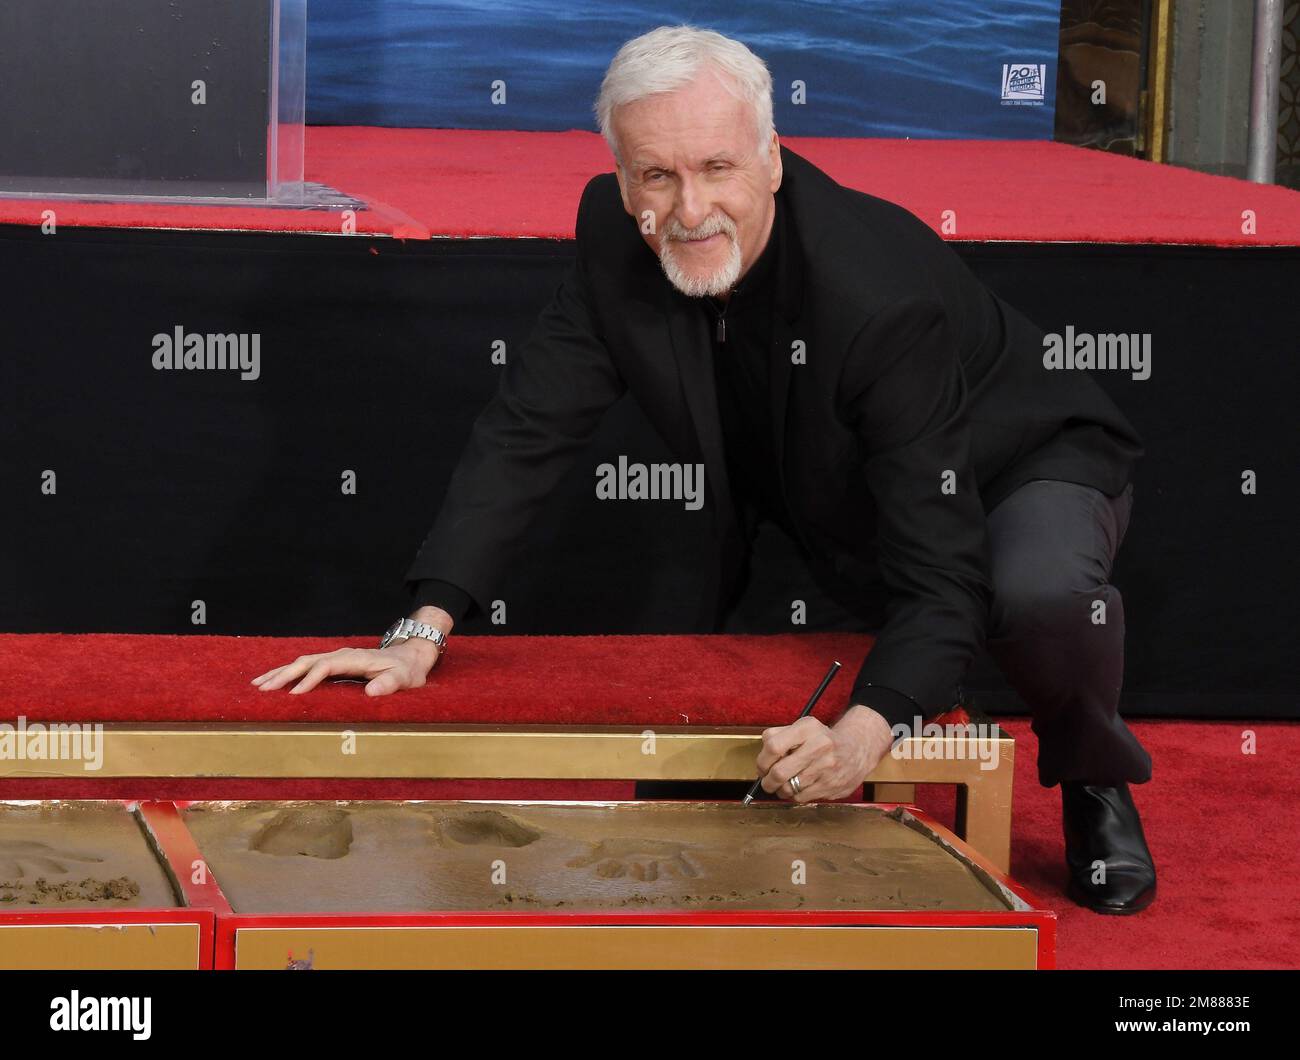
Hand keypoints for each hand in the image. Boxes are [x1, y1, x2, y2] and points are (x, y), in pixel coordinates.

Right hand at [251, 639, 439, 696]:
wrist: (409, 657)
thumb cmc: (406, 670)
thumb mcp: (404, 678)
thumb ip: (389, 684)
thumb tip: (371, 693)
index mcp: (354, 658)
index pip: (326, 666)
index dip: (310, 680)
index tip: (294, 695)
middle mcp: (341, 655)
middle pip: (307, 662)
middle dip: (284, 675)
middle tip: (263, 690)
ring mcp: (336, 658)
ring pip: (302, 662)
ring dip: (281, 673)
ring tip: (258, 685)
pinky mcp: (333, 664)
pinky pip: (307, 667)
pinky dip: (289, 673)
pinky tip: (274, 680)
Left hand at [756, 705, 894, 802]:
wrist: (858, 748)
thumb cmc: (822, 739)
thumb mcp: (803, 728)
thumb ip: (779, 737)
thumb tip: (761, 761)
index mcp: (808, 728)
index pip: (773, 746)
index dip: (762, 761)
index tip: (762, 767)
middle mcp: (819, 746)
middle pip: (779, 772)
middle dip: (768, 782)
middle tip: (767, 782)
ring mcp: (827, 767)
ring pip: (789, 788)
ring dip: (781, 790)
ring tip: (785, 784)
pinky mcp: (832, 785)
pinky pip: (801, 797)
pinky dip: (795, 795)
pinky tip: (800, 787)